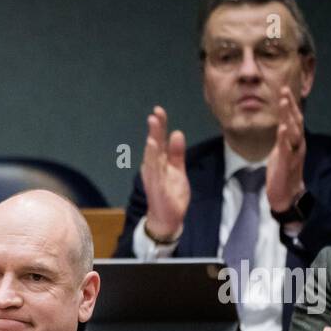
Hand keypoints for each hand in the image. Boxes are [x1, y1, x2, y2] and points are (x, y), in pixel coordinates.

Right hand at [141, 106, 189, 240]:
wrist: (166, 219)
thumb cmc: (171, 194)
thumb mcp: (177, 170)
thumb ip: (177, 153)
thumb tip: (177, 133)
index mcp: (158, 162)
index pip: (158, 141)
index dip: (159, 126)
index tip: (159, 111)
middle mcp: (153, 168)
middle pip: (154, 146)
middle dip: (154, 131)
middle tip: (155, 114)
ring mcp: (154, 178)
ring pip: (152, 159)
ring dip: (152, 147)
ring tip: (153, 133)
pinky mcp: (158, 189)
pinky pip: (156, 174)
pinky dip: (154, 163)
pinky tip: (153, 153)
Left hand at [266, 87, 307, 213]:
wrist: (287, 194)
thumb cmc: (284, 170)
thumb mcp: (282, 149)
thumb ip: (283, 135)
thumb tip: (282, 121)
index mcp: (295, 140)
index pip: (293, 119)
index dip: (289, 104)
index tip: (284, 89)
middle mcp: (298, 144)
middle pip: (295, 121)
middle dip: (290, 105)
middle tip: (284, 90)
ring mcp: (294, 153)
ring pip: (293, 131)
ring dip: (288, 116)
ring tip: (283, 103)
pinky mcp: (287, 163)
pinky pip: (286, 149)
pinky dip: (284, 138)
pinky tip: (282, 128)